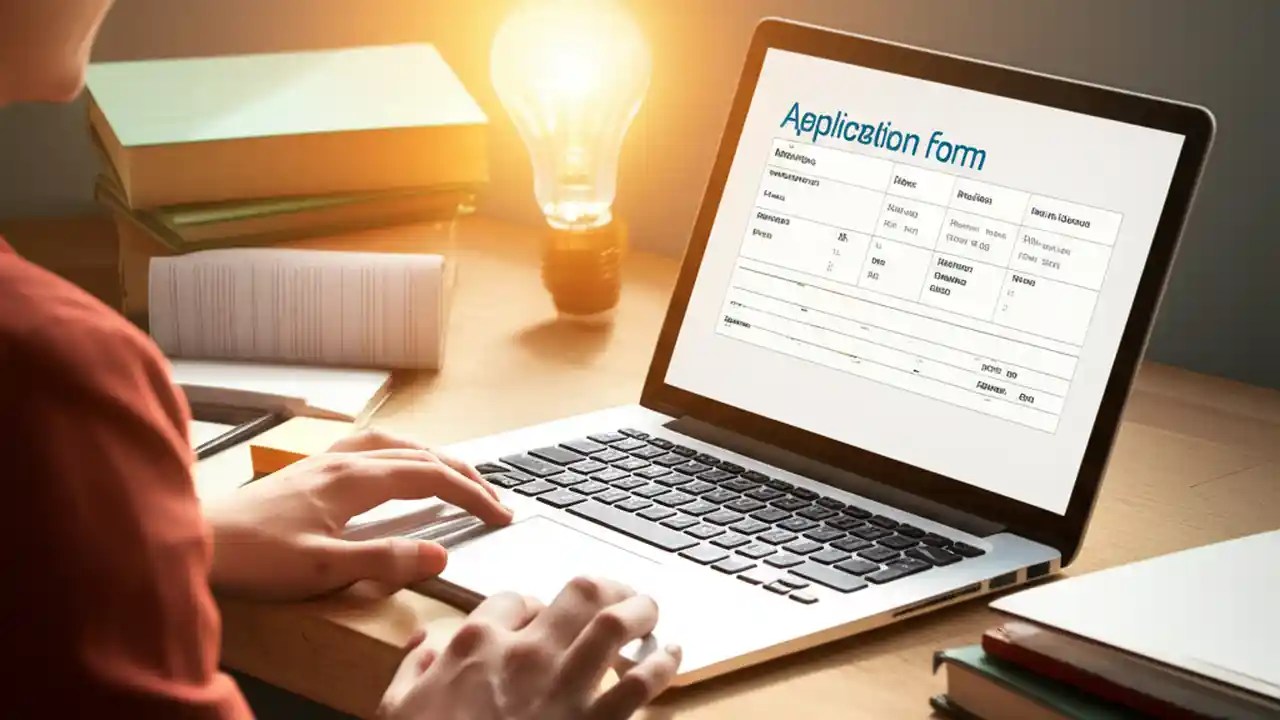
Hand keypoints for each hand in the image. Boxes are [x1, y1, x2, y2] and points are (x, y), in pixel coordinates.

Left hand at [204, 429, 512, 599]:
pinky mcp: (311, 468)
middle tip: (494, 498)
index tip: (500, 514)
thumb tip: (440, 553)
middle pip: (421, 455)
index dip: (472, 495)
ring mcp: (327, 459)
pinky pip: (372, 446)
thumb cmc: (255, 557)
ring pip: (397, 444)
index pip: (431, 478)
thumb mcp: (324, 568)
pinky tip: (396, 464)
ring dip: (435, 458)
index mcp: (355, 480)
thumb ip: (385, 559)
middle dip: (463, 474)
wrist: (198, 539)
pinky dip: (402, 451)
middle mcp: (345, 460)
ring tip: (457, 475)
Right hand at [379, 576, 681, 719]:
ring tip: (651, 612)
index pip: (514, 599)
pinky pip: (639, 683)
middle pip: (579, 593)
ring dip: (641, 611)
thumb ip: (415, 669)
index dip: (533, 603)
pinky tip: (672, 656)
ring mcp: (564, 686)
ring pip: (616, 624)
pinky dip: (662, 665)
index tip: (543, 615)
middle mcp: (526, 653)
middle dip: (606, 588)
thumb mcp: (398, 710)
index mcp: (477, 644)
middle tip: (618, 594)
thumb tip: (425, 641)